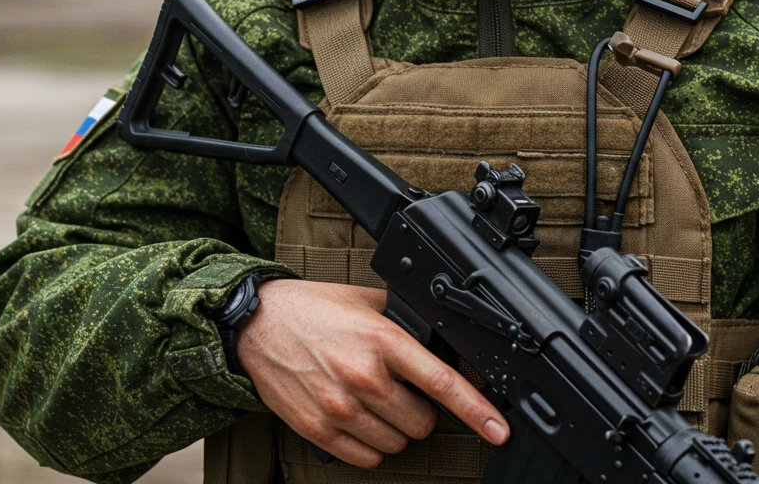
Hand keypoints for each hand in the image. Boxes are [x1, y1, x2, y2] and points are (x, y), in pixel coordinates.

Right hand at [236, 278, 509, 467]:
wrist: (260, 323)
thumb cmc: (315, 309)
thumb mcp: (367, 301)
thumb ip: (403, 319)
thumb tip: (440, 337)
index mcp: (382, 340)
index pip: (441, 383)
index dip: (477, 411)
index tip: (499, 429)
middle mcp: (364, 376)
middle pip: (422, 422)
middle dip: (421, 410)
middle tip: (403, 390)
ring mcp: (340, 406)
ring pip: (396, 443)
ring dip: (395, 428)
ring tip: (376, 399)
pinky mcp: (318, 429)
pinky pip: (366, 458)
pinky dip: (371, 444)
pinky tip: (360, 418)